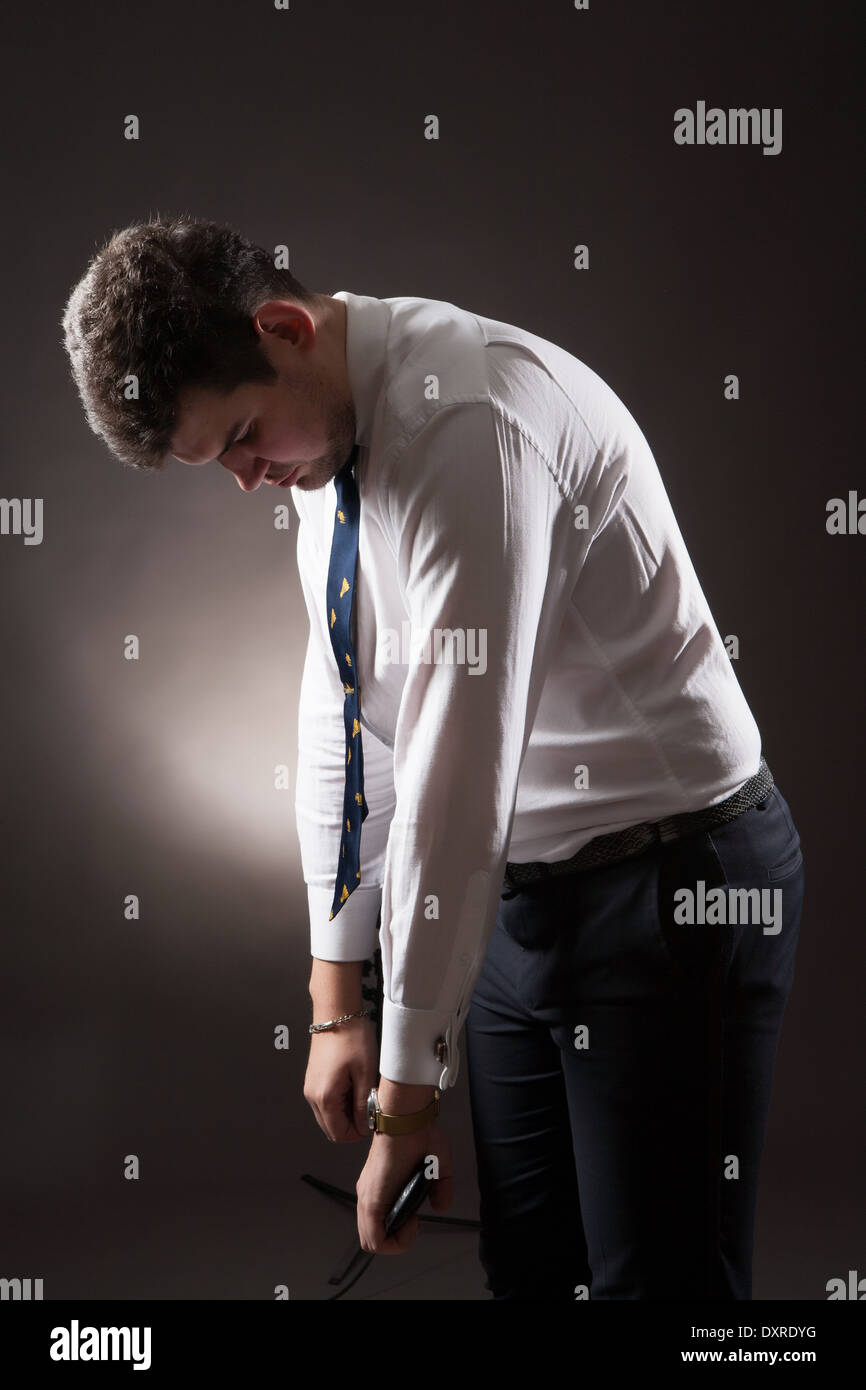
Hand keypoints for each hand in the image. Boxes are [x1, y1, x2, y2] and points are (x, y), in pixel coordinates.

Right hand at [303, 1016, 377, 1141]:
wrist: (337, 1013)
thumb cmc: (352, 1039)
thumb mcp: (366, 1074)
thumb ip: (364, 1105)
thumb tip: (364, 1126)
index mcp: (325, 1098)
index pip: (339, 1134)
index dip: (358, 1132)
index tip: (372, 1118)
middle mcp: (313, 1096)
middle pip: (332, 1128)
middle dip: (352, 1124)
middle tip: (369, 1106)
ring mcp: (311, 1088)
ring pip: (329, 1116)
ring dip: (347, 1113)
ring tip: (362, 1092)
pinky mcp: (313, 1080)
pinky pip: (326, 1102)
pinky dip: (340, 1101)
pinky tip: (354, 1085)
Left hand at [356, 1121, 452, 1253]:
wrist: (406, 1118)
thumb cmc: (418, 1133)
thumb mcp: (438, 1165)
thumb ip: (440, 1189)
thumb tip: (441, 1207)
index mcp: (381, 1187)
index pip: (380, 1224)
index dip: (400, 1229)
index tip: (416, 1215)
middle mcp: (370, 1194)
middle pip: (373, 1237)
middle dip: (398, 1238)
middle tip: (414, 1220)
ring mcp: (368, 1198)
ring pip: (371, 1242)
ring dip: (397, 1240)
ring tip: (413, 1221)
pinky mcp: (372, 1201)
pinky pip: (375, 1240)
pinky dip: (394, 1241)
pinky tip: (411, 1222)